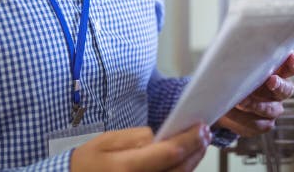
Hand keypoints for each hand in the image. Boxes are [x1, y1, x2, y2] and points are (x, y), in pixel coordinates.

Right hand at [69, 123, 210, 171]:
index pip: (169, 153)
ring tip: (200, 145)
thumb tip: (160, 136)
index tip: (201, 126)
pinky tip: (185, 160)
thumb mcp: (106, 141)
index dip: (189, 139)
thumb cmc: (88, 162)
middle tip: (205, 133)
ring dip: (192, 162)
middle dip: (196, 150)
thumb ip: (136, 138)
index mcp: (128, 168)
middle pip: (179, 169)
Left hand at [215, 52, 293, 137]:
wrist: (221, 99)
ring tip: (240, 100)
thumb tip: (235, 48)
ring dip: (256, 105)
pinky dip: (243, 119)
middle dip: (279, 85)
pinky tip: (230, 113)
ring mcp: (272, 108)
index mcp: (276, 72)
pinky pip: (258, 124)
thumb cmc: (232, 75)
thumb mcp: (236, 63)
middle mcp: (278, 90)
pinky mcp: (263, 124)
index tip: (291, 57)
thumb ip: (242, 57)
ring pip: (272, 110)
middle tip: (270, 80)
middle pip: (287, 90)